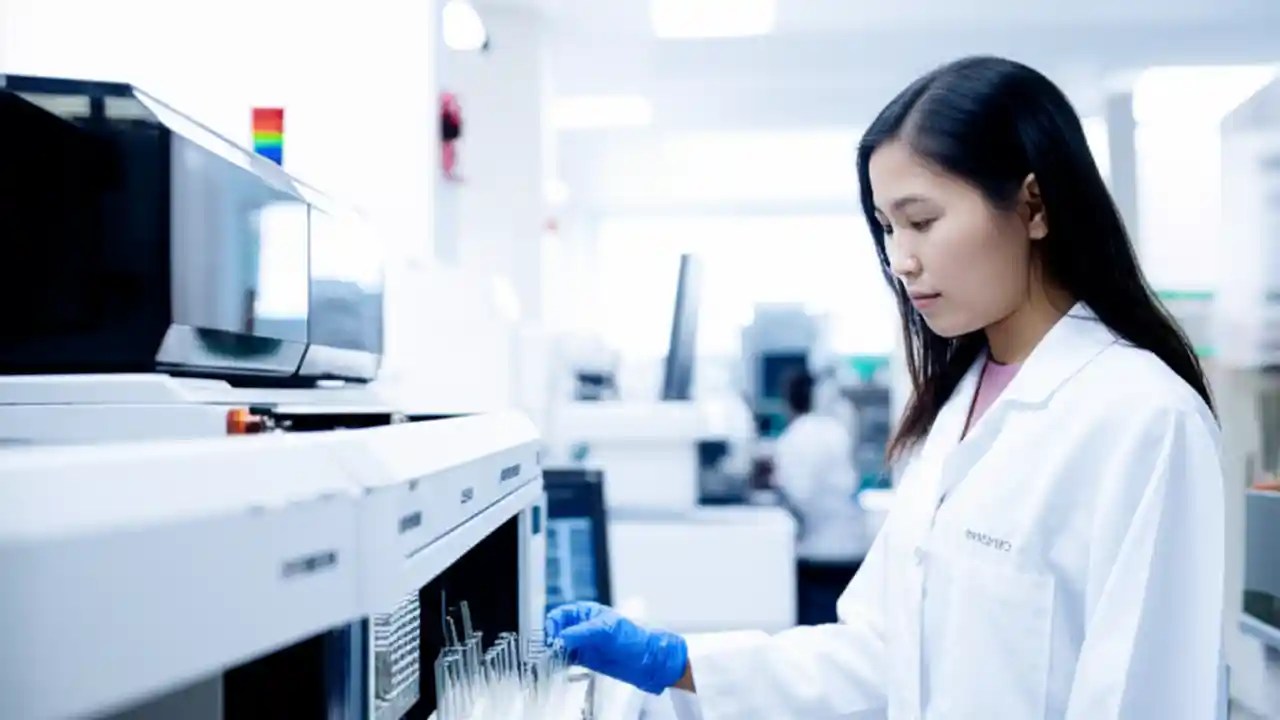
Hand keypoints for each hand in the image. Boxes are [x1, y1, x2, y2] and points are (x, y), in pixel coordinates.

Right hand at [545, 601, 688, 694]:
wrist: (650, 661)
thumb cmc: (635, 638)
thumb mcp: (608, 630)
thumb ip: (584, 632)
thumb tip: (562, 637)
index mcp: (588, 612)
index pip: (562, 614)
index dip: (553, 623)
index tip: (551, 635)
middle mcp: (584, 627)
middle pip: (557, 629)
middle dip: (551, 638)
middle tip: (550, 649)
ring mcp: (584, 643)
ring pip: (560, 645)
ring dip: (554, 651)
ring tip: (552, 658)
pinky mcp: (586, 659)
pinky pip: (567, 659)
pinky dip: (560, 662)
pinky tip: (558, 666)